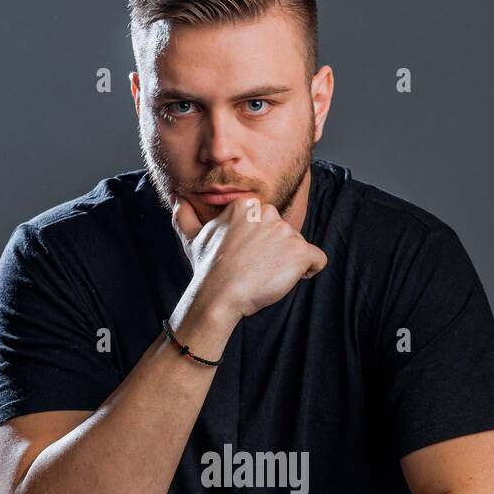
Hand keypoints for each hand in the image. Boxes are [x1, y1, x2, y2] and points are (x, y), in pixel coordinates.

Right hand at [171, 191, 326, 320]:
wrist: (218, 295)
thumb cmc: (207, 269)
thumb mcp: (193, 238)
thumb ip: (185, 215)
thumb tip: (176, 198)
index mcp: (246, 205)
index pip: (266, 222)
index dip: (260, 243)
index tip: (244, 258)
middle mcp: (268, 212)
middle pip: (284, 233)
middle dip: (274, 252)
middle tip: (253, 269)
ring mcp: (285, 231)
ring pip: (298, 247)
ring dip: (287, 264)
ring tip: (264, 276)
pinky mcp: (300, 251)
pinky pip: (318, 260)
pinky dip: (308, 271)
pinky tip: (287, 279)